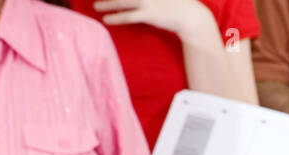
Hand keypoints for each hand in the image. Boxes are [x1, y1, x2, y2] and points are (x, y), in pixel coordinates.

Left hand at [94, 0, 211, 37]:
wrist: (192, 18)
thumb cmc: (179, 4)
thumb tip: (135, 2)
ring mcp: (148, 1)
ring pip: (121, 1)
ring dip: (107, 3)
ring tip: (96, 6)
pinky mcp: (149, 14)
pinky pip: (128, 16)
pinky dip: (116, 17)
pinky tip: (107, 20)